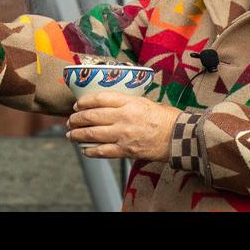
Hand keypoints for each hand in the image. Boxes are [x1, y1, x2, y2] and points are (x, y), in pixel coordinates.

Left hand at [65, 92, 179, 160]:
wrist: (179, 138)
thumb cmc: (165, 118)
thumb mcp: (146, 102)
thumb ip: (127, 102)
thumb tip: (110, 104)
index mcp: (129, 102)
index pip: (99, 98)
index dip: (84, 101)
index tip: (77, 105)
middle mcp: (124, 117)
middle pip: (91, 116)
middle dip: (76, 119)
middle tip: (70, 120)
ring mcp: (123, 135)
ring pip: (92, 134)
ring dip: (78, 134)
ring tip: (71, 135)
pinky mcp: (126, 150)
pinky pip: (102, 151)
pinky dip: (90, 150)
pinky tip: (85, 150)